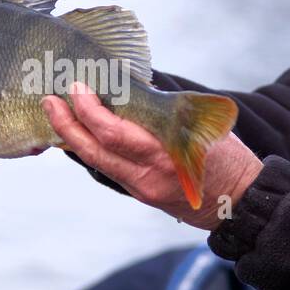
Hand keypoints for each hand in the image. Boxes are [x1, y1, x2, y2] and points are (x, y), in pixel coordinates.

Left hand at [43, 81, 263, 229]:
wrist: (239, 204)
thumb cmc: (227, 157)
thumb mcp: (204, 126)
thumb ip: (167, 109)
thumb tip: (132, 85)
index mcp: (165, 154)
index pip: (114, 133)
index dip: (89, 110)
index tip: (77, 87)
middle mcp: (147, 175)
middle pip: (95, 150)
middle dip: (67, 123)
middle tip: (50, 98)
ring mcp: (141, 187)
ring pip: (95, 161)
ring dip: (71, 135)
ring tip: (54, 110)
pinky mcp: (139, 193)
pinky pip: (107, 167)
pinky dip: (88, 147)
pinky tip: (75, 131)